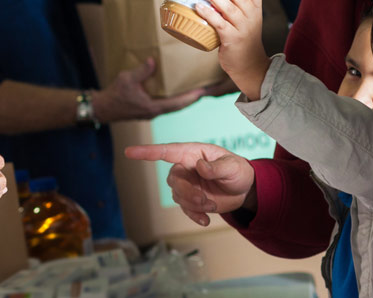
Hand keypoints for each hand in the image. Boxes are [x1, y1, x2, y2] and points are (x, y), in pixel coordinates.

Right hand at [92, 57, 207, 121]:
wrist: (102, 108)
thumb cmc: (114, 95)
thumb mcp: (127, 80)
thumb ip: (142, 71)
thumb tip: (153, 61)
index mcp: (153, 107)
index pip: (178, 103)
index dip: (191, 97)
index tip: (203, 91)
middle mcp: (155, 111)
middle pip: (179, 106)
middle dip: (191, 98)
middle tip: (205, 90)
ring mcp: (151, 112)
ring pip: (173, 106)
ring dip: (184, 99)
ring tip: (195, 91)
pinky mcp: (147, 110)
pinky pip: (166, 104)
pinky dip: (174, 99)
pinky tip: (176, 92)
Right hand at [124, 142, 256, 225]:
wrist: (244, 190)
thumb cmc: (237, 170)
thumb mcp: (232, 166)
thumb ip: (216, 167)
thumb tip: (200, 167)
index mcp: (193, 153)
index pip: (167, 151)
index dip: (147, 152)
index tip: (129, 151)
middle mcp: (186, 168)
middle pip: (173, 180)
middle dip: (187, 193)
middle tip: (205, 201)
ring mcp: (187, 185)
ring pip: (177, 196)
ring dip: (193, 204)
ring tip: (212, 206)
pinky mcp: (191, 200)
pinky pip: (184, 209)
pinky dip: (194, 216)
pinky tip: (206, 220)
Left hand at [194, 0, 269, 99]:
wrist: (249, 65)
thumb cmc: (243, 39)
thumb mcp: (246, 21)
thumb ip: (235, 6)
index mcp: (255, 10)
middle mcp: (251, 17)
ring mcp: (242, 28)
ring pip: (228, 8)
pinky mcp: (232, 39)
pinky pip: (219, 23)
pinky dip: (208, 13)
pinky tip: (198, 6)